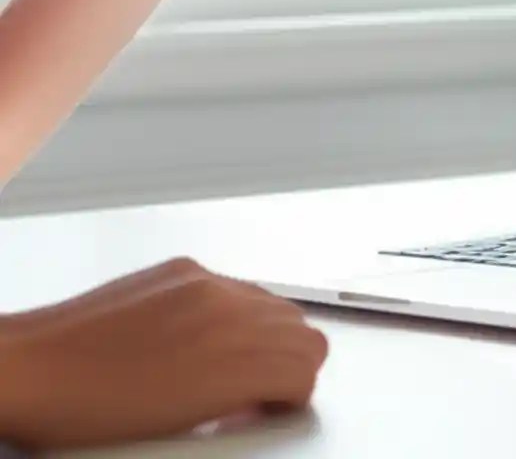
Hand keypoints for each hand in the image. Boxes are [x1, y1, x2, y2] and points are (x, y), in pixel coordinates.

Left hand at [0, 258, 327, 450]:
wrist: (33, 368)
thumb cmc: (90, 408)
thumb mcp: (186, 422)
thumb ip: (240, 400)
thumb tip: (261, 395)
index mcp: (236, 360)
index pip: (305, 369)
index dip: (293, 395)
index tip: (274, 405)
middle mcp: (229, 313)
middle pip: (304, 333)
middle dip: (290, 363)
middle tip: (262, 389)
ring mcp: (207, 285)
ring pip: (277, 305)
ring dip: (266, 335)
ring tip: (231, 364)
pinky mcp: (183, 269)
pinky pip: (236, 286)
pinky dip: (233, 311)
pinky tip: (200, 337)